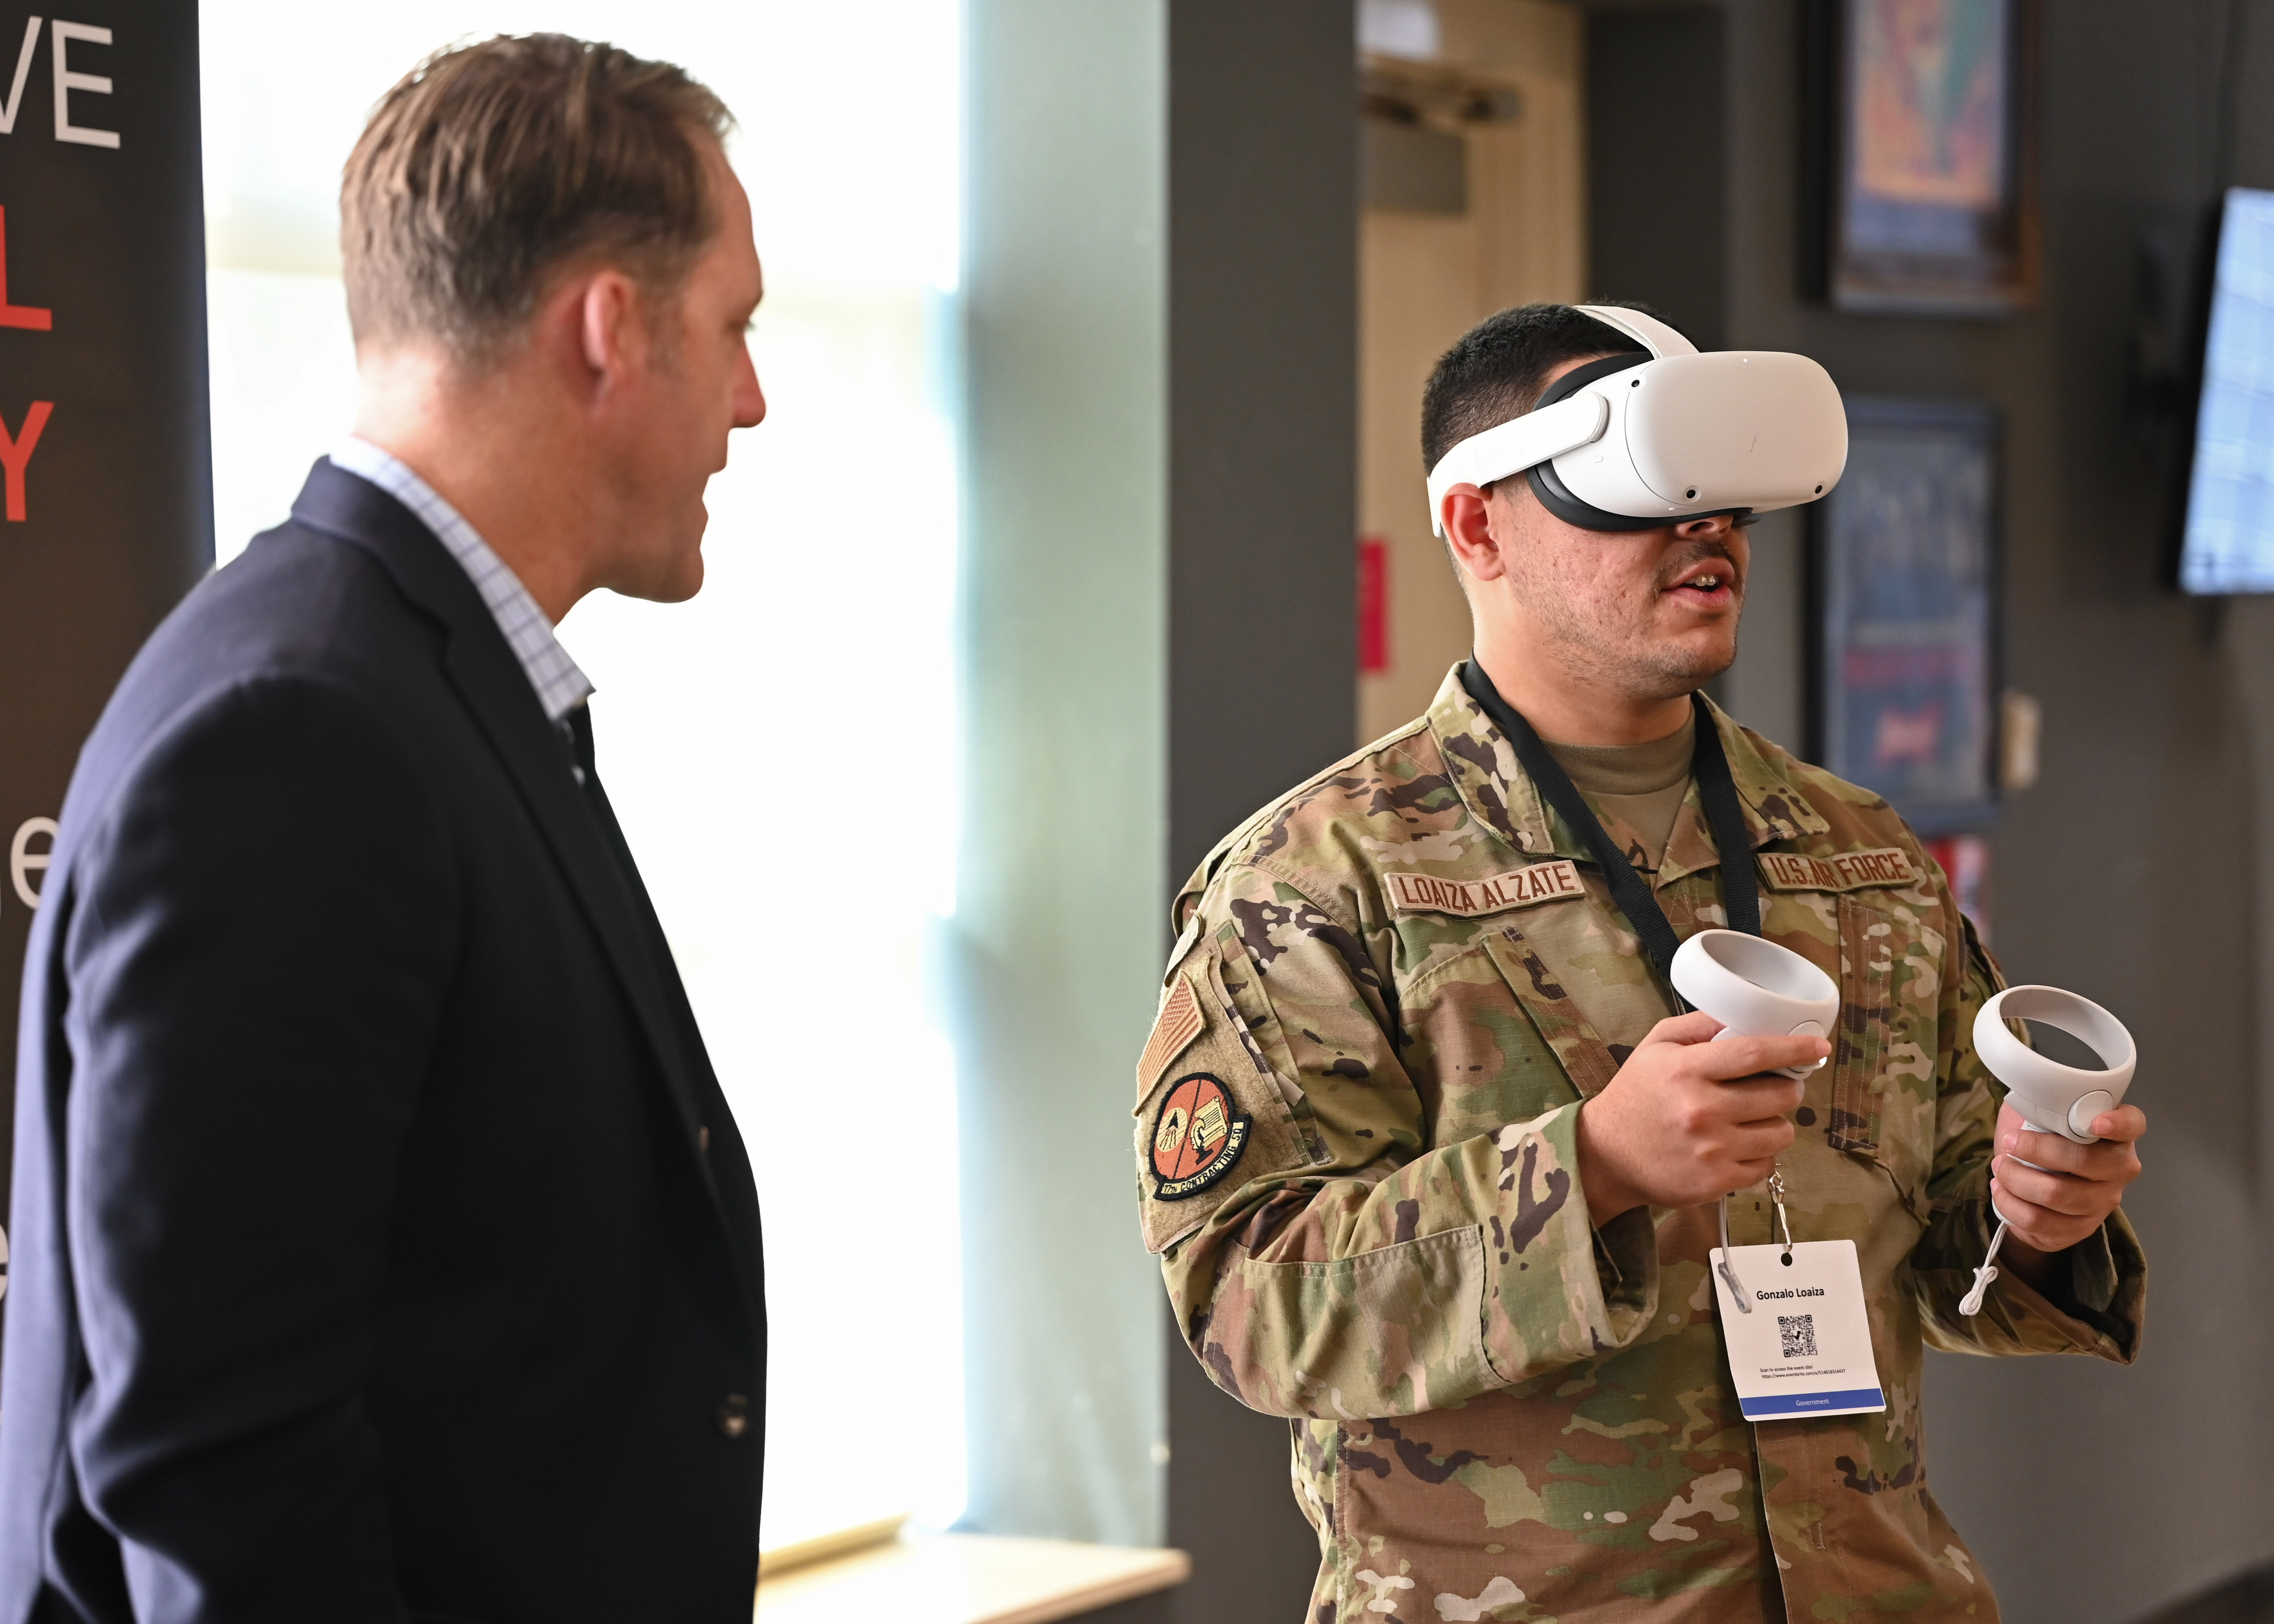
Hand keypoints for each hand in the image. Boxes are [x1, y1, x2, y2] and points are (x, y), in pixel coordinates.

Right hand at [1574, 1011, 1826, 1225]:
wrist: (1606, 1155)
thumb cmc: (1635, 1095)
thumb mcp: (1655, 1047)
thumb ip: (1697, 1025)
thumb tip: (1740, 1014)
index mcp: (1686, 1070)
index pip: (1755, 1053)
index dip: (1794, 1048)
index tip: (1819, 1046)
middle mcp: (1701, 1110)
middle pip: (1779, 1095)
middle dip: (1786, 1088)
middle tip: (1772, 1088)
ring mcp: (1711, 1150)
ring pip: (1780, 1133)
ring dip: (1775, 1124)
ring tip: (1753, 1120)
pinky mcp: (1716, 1183)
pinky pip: (1766, 1165)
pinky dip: (1760, 1154)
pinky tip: (1738, 1147)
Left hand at [1991, 1100, 2144, 1275]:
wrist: (2036, 1192)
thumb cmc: (2042, 1143)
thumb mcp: (2042, 1115)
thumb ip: (2045, 1105)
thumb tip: (2028, 1094)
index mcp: (2116, 1134)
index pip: (2132, 1124)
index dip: (2118, 1123)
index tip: (2096, 1123)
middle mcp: (2118, 1169)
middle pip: (2083, 1161)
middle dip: (2036, 1150)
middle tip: (2009, 1143)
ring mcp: (2102, 1202)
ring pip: (2057, 1194)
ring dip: (2016, 1178)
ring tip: (1999, 1166)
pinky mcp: (2080, 1228)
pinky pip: (2039, 1220)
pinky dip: (2010, 1203)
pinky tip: (2001, 1189)